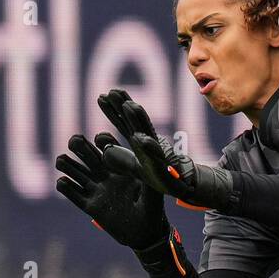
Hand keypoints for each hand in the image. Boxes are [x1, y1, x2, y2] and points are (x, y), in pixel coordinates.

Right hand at [55, 132, 169, 248]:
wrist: (146, 234)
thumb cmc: (153, 209)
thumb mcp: (153, 188)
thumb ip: (147, 172)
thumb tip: (143, 152)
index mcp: (122, 169)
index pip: (109, 149)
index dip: (103, 141)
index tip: (100, 138)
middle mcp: (107, 177)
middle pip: (89, 157)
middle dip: (80, 147)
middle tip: (74, 140)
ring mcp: (98, 191)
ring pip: (77, 174)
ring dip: (68, 165)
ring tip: (61, 160)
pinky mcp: (91, 207)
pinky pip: (74, 196)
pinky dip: (66, 188)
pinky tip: (62, 182)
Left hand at [97, 89, 235, 211]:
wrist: (178, 186)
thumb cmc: (155, 174)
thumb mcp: (130, 166)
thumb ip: (115, 155)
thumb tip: (100, 141)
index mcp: (139, 141)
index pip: (124, 123)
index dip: (113, 111)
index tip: (102, 96)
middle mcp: (148, 141)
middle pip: (134, 121)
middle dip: (124, 106)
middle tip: (112, 91)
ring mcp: (157, 151)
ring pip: (147, 131)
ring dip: (138, 118)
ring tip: (128, 105)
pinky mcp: (163, 164)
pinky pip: (156, 154)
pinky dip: (149, 146)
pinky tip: (140, 139)